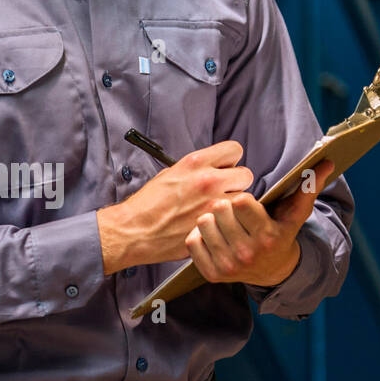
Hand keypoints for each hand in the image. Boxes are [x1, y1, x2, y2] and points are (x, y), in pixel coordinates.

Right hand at [97, 141, 254, 273]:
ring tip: (218, 211)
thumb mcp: (170, 174)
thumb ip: (197, 169)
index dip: (231, 160)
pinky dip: (226, 224)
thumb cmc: (146, 205)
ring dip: (234, 206)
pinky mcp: (214, 227)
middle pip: (246, 175)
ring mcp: (213, 206)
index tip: (226, 168)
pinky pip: (233, 222)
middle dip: (237, 183)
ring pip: (243, 201)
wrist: (134, 230)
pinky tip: (213, 226)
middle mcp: (208, 181)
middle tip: (224, 191)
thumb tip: (214, 169)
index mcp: (195, 163)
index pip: (234, 150)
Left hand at [185, 159, 334, 286]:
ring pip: (203, 223)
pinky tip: (213, 238)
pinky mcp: (212, 274)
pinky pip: (192, 241)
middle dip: (225, 207)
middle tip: (232, 214)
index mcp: (267, 236)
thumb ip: (309, 186)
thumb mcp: (296, 214)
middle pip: (218, 209)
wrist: (272, 272)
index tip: (246, 204)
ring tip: (223, 224)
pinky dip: (199, 236)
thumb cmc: (282, 234)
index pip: (240, 202)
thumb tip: (327, 162)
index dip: (242, 198)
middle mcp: (247, 253)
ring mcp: (228, 266)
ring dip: (211, 220)